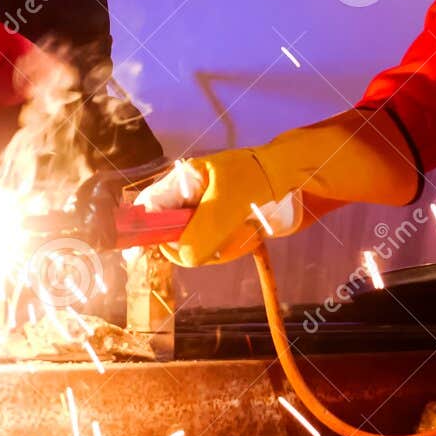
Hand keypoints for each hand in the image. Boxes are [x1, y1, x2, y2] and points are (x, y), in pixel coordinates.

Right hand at [148, 152, 300, 267]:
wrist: (293, 178)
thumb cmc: (257, 179)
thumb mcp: (228, 201)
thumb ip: (203, 228)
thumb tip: (183, 256)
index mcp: (181, 183)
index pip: (147, 208)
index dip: (141, 231)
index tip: (144, 254)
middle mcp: (187, 201)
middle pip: (168, 235)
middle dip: (189, 245)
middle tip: (216, 241)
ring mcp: (203, 217)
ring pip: (192, 248)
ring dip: (215, 248)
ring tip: (241, 233)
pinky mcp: (220, 230)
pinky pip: (213, 251)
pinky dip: (228, 249)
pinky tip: (246, 236)